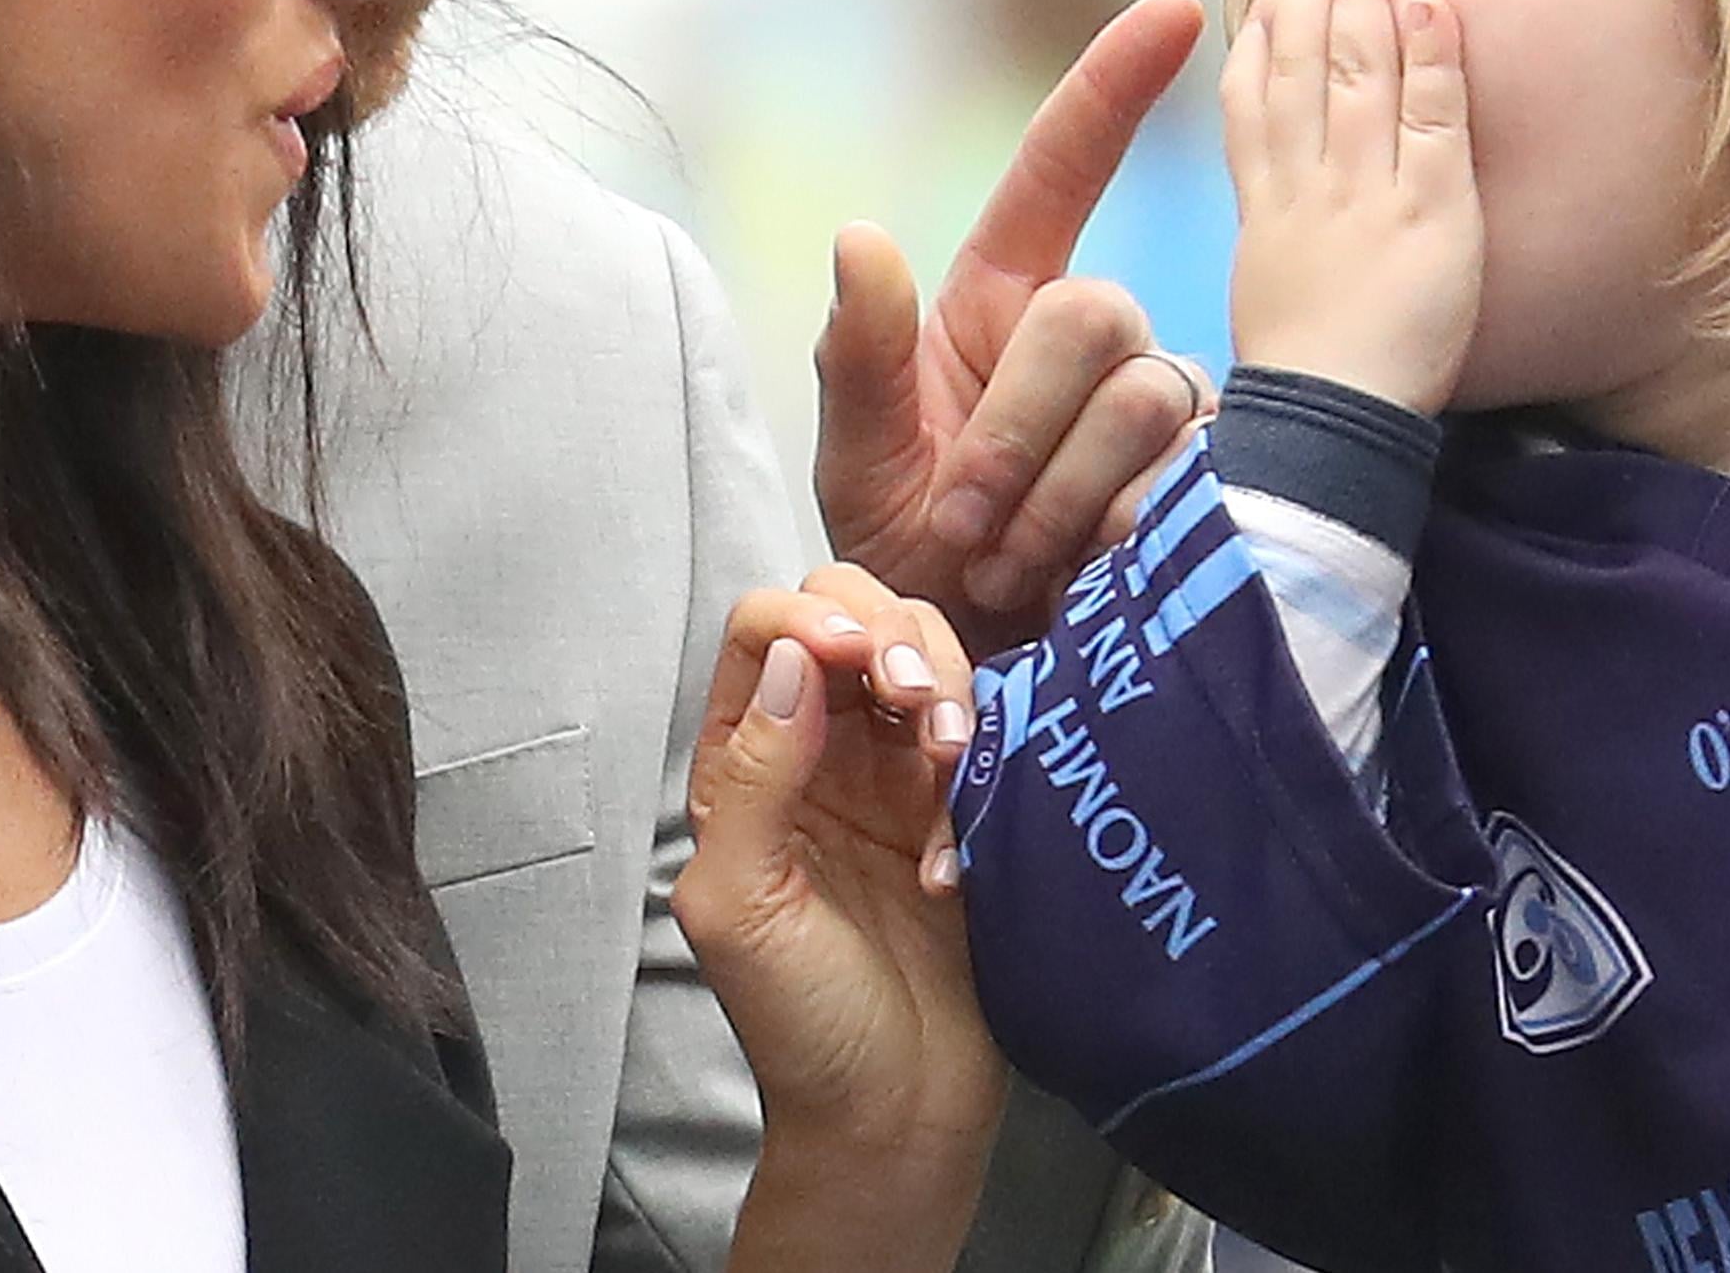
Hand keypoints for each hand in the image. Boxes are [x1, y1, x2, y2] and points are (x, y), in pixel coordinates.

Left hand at [682, 567, 1002, 1166]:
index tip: (854, 659)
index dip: (809, 621)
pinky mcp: (966, 805)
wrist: (898, 1112)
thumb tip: (796, 656)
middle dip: (892, 636)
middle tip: (914, 700)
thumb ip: (755, 775)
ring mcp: (898, 775)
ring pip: (929, 658)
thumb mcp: (741, 903)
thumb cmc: (802, 1027)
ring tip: (952, 760)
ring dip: (947, 687)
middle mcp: (821, 753)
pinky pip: (987, 728)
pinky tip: (963, 841)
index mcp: (744, 769)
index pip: (765, 637)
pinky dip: (986, 754)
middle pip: (855, 617)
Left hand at [816, 0, 1214, 649]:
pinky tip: (1074, 581)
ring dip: (1058, 497)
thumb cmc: (905, 559)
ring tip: (1011, 564)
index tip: (1176, 9)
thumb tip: (862, 236)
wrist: (970, 674)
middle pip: (1091, 312)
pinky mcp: (1205, 481)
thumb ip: (860, 355)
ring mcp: (1156, 405)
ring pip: (1142, 398)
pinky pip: (1179, 478)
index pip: (1062, 170)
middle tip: (967, 525)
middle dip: (1018, 429)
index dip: (1114, 87)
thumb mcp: (860, 460)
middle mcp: (1090, 335)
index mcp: (999, 300)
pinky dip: (1106, 539)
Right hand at [1224, 0, 1479, 410]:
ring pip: (1358, 73)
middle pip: (1305, 63)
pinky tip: (1433, 6)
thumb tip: (1280, 168)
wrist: (1333, 431)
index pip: (1255, 94)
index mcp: (1264, 205)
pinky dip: (1431, 60)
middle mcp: (1308, 186)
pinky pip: (1430, 121)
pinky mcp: (1430, 214)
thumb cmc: (1311, 380)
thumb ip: (1276, 218)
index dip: (1267, 24)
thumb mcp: (1269, 284)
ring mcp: (1367, 195)